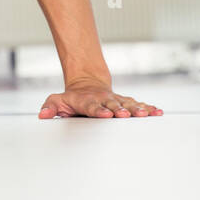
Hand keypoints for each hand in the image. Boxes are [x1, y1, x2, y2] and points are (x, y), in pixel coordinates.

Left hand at [38, 79, 162, 118]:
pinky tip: (157, 112)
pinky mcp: (124, 101)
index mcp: (87, 102)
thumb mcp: (57, 100)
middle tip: (127, 115)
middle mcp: (104, 100)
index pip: (93, 107)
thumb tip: (42, 115)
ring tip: (147, 114)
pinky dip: (147, 108)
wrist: (87, 83)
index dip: (99, 110)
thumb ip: (50, 107)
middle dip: (121, 110)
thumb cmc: (71, 98)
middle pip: (113, 105)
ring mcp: (115, 100)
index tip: (105, 115)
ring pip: (128, 104)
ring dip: (138, 109)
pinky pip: (137, 104)